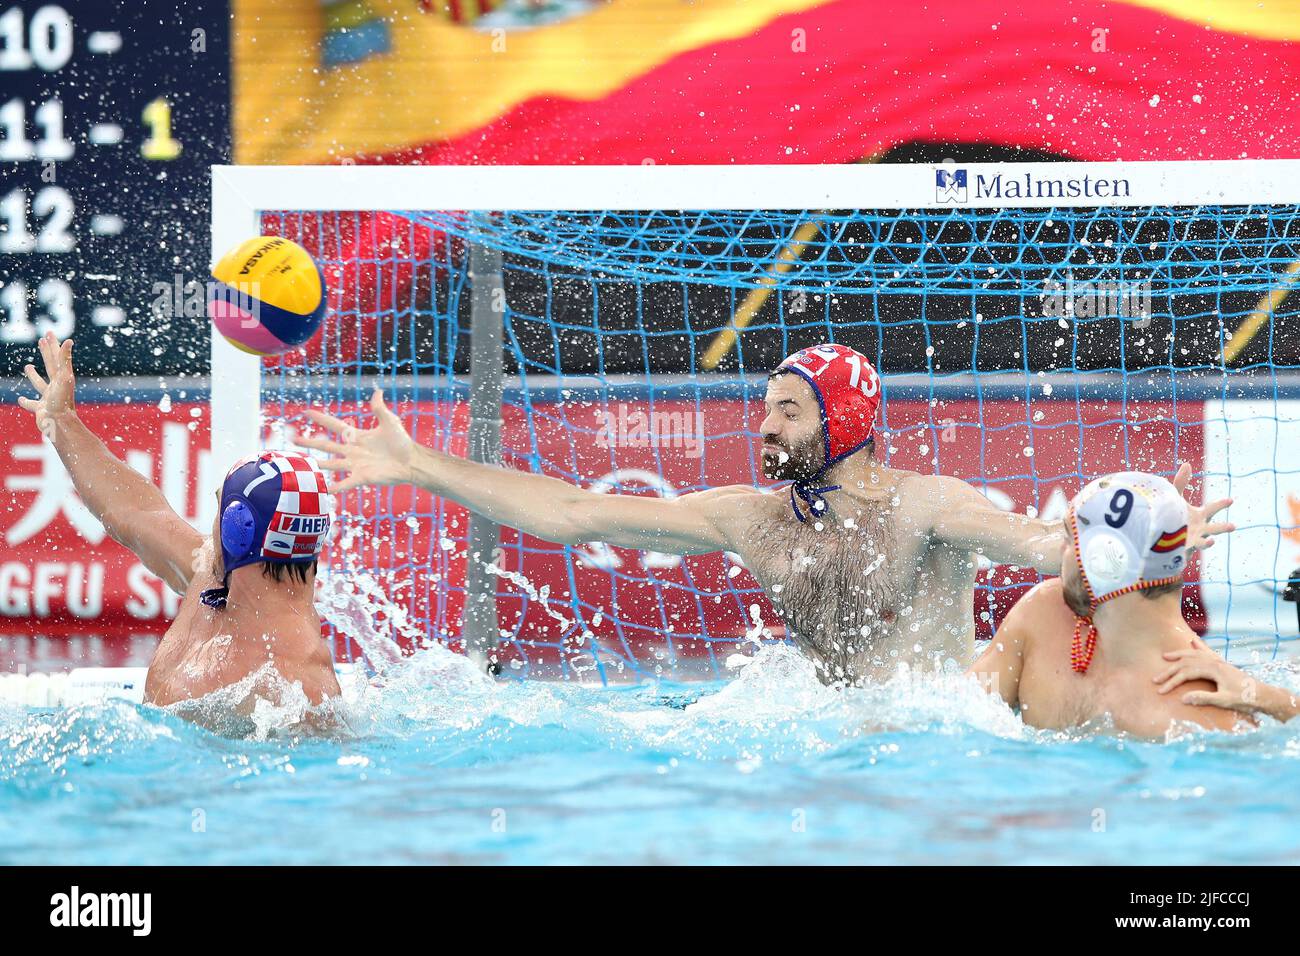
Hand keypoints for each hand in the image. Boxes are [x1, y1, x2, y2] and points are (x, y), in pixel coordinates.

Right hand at [17, 331, 76, 439]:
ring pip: (40, 384)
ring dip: (34, 376)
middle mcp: (56, 386)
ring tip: (28, 367)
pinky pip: (31, 404)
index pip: (57, 357)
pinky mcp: (41, 410)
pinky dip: (26, 402)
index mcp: (62, 378)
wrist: (59, 425)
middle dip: (47, 353)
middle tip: (42, 340)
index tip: (48, 333)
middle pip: (51, 366)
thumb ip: (64, 360)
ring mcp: (48, 398)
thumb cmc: (61, 402)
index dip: (53, 345)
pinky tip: (20, 399)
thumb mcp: (63, 378)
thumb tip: (69, 340)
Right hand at [296, 388, 415, 492]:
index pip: (335, 426)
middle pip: (326, 446)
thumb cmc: (402, 442)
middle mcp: (353, 451)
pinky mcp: (362, 477)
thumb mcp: (390, 422)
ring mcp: (356, 465)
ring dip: (317, 464)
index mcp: (357, 436)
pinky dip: (335, 487)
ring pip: (332, 464)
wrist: (411, 461)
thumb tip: (377, 391)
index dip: (321, 419)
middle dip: (309, 443)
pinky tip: (323, 489)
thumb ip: (380, 409)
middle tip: (292, 440)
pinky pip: (345, 483)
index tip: (306, 412)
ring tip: (301, 464)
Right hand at [1154, 638, 1259, 711]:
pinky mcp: (1221, 663)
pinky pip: (1206, 651)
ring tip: (1165, 656)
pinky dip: (1198, 646)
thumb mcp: (1224, 700)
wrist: (1262, 693)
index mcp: (1213, 669)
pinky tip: (1192, 642)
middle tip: (1155, 679)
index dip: (1171, 681)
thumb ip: (1203, 698)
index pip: (1185, 673)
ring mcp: (1218, 661)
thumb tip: (1183, 698)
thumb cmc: (1244, 698)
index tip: (1160, 690)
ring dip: (1178, 655)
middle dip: (1169, 671)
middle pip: (1185, 663)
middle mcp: (1213, 661)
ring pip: (1193, 654)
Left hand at [1171, 462, 1233, 551]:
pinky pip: (1190, 550)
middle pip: (1214, 527)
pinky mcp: (1185, 548)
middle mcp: (1201, 528)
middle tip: (1233, 526)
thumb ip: (1181, 483)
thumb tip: (1187, 464)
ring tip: (1211, 544)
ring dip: (1209, 542)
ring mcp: (1194, 539)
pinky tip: (1198, 547)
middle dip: (1223, 528)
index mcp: (1200, 515)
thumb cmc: (1174, 516)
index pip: (1213, 509)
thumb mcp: (1176, 497)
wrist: (1163, 534)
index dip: (1221, 505)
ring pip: (1205, 541)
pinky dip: (1194, 549)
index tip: (1230, 500)